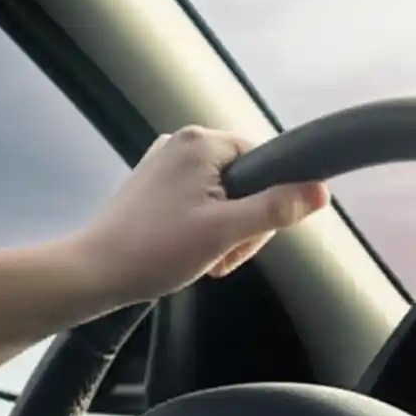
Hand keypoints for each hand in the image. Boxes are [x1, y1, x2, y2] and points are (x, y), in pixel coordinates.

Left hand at [73, 126, 328, 304]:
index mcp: (202, 142)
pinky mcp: (153, 185)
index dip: (268, 203)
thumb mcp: (227, 232)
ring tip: (203, 256)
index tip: (246, 236)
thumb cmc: (156, 250)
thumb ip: (277, 209)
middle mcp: (182, 142)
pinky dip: (203, 227)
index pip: (265, 163)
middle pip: (246, 181)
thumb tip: (320, 191)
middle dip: (244, 223)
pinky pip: (200, 201)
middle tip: (221, 254)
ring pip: (224, 196)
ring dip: (225, 230)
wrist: (94, 273)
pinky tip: (188, 250)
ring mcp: (165, 163)